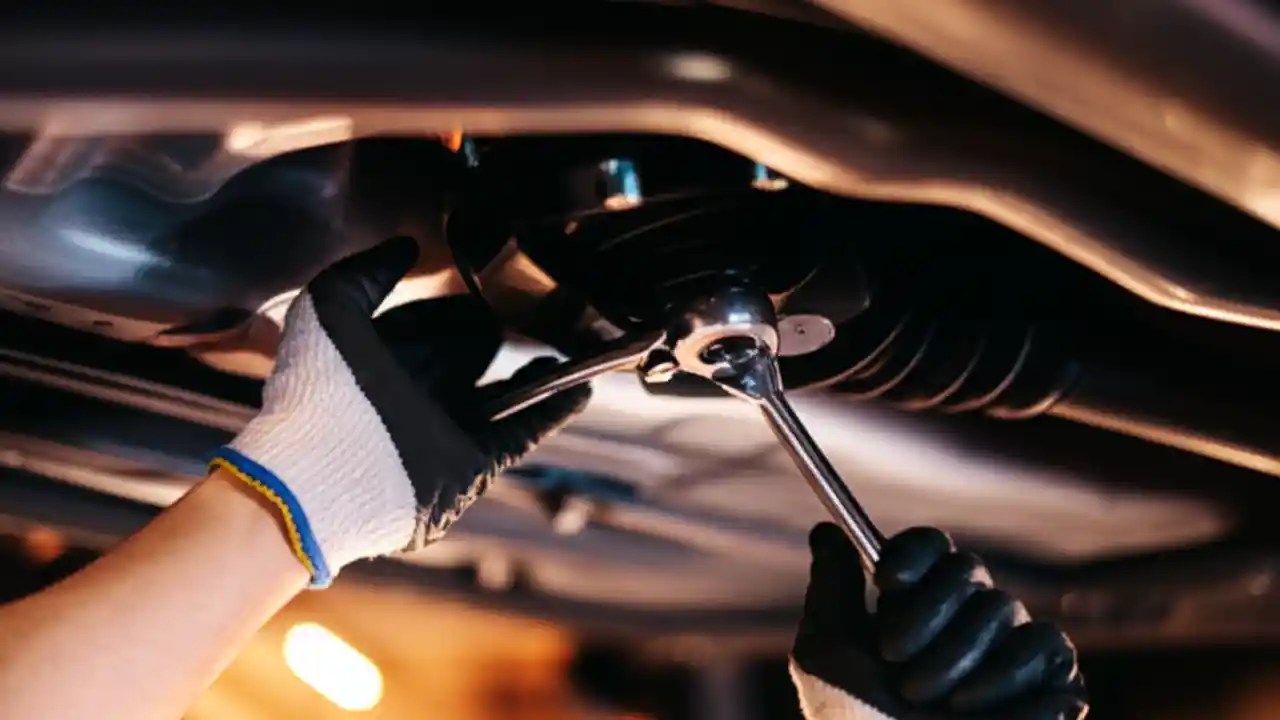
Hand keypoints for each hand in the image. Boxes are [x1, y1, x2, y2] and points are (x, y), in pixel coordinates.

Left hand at [211, 237, 589, 586]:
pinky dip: (552, 412)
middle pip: (465, 355)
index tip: (481, 281)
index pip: (426, 322)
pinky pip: (521, 433)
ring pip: (500, 394)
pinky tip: (579, 390)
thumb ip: (367, 271)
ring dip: (532, 373)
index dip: (451, 303)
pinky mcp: (469, 464)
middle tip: (528, 306)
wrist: (322, 469)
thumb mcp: (330, 306)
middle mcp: (415, 394)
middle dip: (492, 331)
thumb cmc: (316, 388)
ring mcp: (444, 430)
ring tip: (564, 346)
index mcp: (380, 358)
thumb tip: (407, 248)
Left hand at [791, 523, 1086, 719]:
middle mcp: (966, 623)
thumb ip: (831, 590)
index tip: (888, 579)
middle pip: (966, 568)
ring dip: (956, 657)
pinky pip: (1046, 642)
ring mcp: (1012, 651)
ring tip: (929, 703)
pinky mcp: (1054, 683)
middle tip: (895, 659)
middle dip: (926, 613)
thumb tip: (826, 531)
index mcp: (914, 609)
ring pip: (1002, 605)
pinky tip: (976, 709)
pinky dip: (1007, 673)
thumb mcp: (828, 658)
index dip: (914, 553)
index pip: (931, 549)